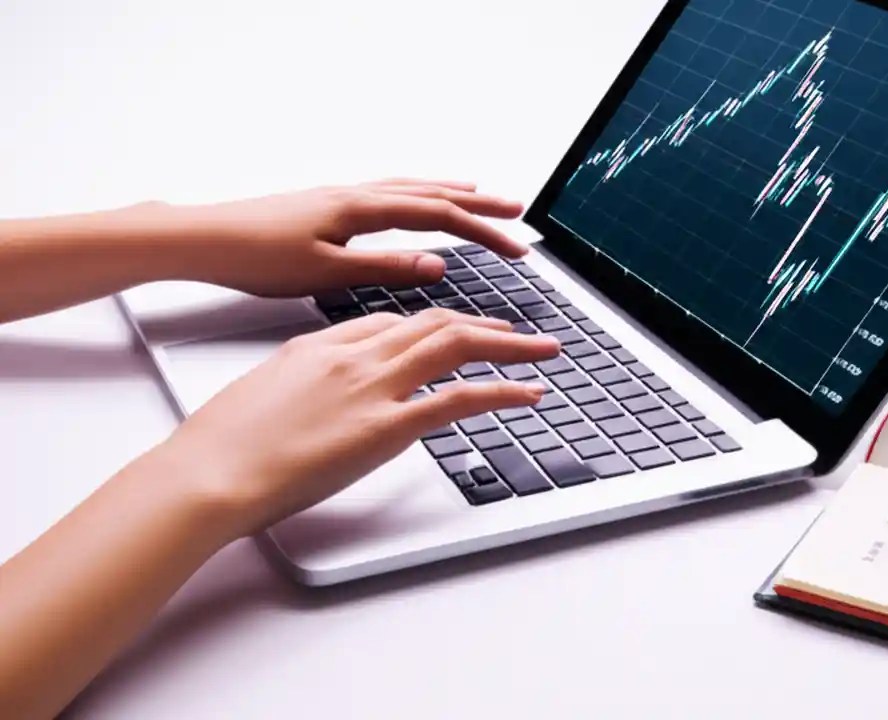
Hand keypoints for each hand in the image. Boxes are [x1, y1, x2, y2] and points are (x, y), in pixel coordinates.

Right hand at [161, 309, 559, 537]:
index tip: (457, 327)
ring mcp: (372, 388)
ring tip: (541, 349)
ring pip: (456, 346)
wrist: (209, 471)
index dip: (433, 321)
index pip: (391, 320)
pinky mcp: (386, 427)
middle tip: (515, 330)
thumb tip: (316, 398)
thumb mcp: (263, 393)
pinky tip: (526, 393)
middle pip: (434, 322)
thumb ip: (301, 385)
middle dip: (483, 323)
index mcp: (320, 345)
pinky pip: (458, 398)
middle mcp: (353, 357)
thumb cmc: (222, 444)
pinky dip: (501, 391)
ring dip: (508, 344)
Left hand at [170, 178, 526, 296]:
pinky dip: (416, 196)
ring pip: (410, 188)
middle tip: (518, 213)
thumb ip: (384, 267)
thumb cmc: (255, 255)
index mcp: (361, 209)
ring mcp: (341, 197)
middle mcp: (356, 195)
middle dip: (479, 205)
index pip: (439, 216)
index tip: (516, 248)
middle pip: (432, 193)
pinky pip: (388, 194)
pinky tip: (414, 206)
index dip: (483, 231)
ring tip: (479, 198)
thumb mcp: (325, 271)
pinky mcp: (327, 206)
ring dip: (450, 194)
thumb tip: (438, 264)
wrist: (203, 237)